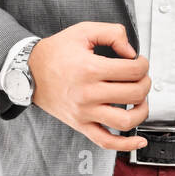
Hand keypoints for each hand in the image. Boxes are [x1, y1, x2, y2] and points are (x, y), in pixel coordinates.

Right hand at [27, 21, 151, 151]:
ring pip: (125, 121)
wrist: (29, 71)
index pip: (132, 71)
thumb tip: (131, 52)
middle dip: (145, 83)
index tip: (140, 62)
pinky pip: (106, 141)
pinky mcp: (80, 124)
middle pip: (134, 94)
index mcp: (89, 69)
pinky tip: (139, 140)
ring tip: (140, 100)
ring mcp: (84, 113)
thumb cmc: (55, 52)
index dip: (143, 64)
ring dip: (142, 111)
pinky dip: (126, 144)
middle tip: (141, 77)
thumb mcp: (83, 31)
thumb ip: (113, 33)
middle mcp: (87, 94)